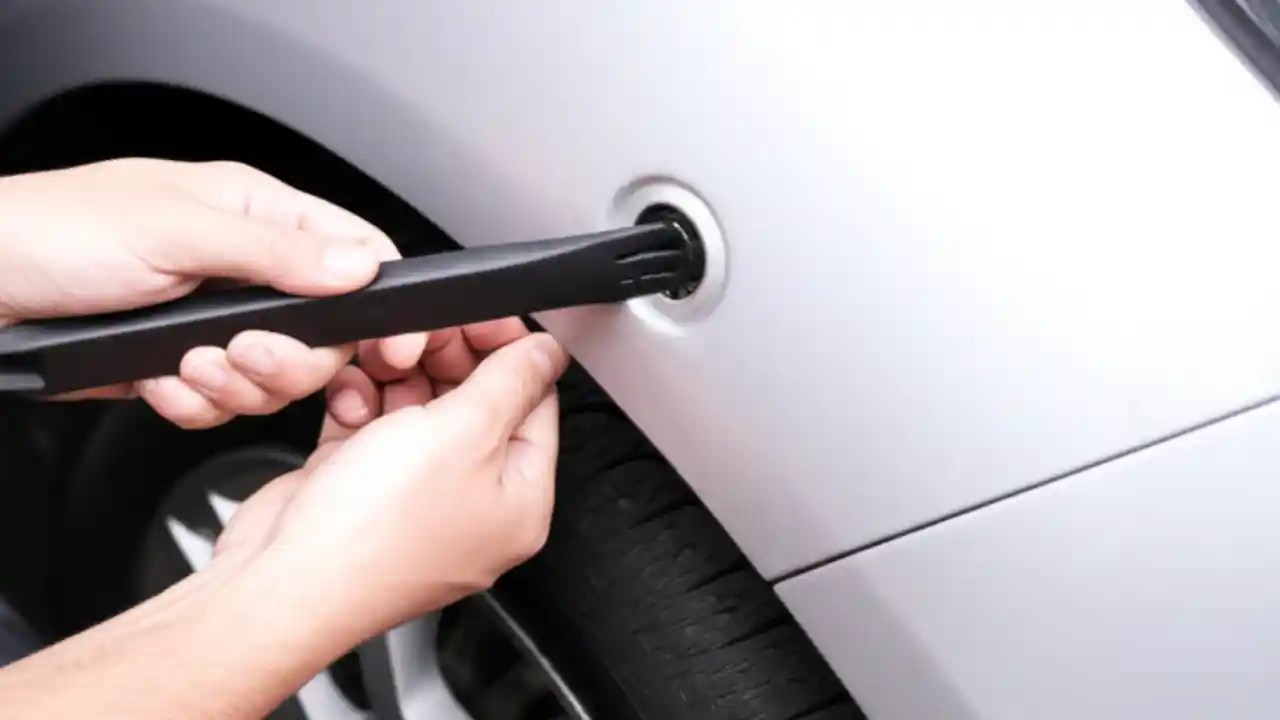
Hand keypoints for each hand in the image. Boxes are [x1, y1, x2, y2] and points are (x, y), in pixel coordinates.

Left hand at [0, 158, 424, 427]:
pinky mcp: (183, 365)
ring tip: (188, 363)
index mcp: (256, 212)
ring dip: (234, 385)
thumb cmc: (55, 233)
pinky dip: (193, 403)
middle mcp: (245, 268)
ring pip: (276, 378)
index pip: (355, 251)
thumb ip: (275, 251)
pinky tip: (160, 379)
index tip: (388, 347)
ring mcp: (214, 320)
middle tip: (243, 352)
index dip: (380, 300)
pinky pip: (223, 404)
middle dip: (287, 359)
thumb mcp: (176, 230)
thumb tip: (358, 265)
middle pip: (323, 334)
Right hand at [213, 319, 568, 635]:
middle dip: (444, 358)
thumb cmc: (373, 531)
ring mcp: (412, 497)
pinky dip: (360, 401)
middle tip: (420, 332)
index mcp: (519, 501)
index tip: (479, 317)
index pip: (534, 404)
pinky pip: (372, 425)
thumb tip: (545, 353)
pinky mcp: (359, 487)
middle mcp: (470, 502)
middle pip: (475, 401)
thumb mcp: (464, 433)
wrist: (280, 580)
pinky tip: (350, 390)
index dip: (508, 352)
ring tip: (378, 356)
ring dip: (397, 375)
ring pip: (419, 408)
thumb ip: (509, 382)